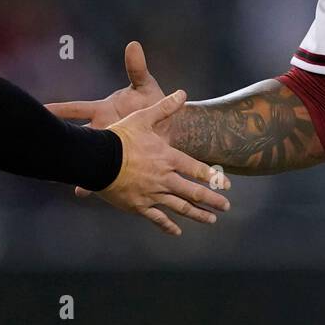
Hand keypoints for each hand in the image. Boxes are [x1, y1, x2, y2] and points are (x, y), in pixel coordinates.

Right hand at [47, 41, 173, 199]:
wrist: (167, 132)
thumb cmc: (153, 106)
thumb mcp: (146, 88)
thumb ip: (138, 68)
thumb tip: (133, 45)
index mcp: (103, 110)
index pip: (77, 108)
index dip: (60, 108)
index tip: (42, 108)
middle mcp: (100, 129)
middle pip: (76, 134)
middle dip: (60, 138)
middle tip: (42, 142)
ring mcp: (106, 147)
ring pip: (85, 156)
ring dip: (74, 163)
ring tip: (56, 172)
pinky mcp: (114, 161)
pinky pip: (100, 173)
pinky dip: (91, 182)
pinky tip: (81, 191)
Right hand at [91, 89, 231, 236]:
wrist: (97, 159)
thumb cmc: (120, 137)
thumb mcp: (143, 118)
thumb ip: (164, 108)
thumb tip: (182, 93)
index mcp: (168, 158)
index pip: (197, 169)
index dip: (213, 178)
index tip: (227, 184)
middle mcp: (164, 178)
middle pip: (194, 192)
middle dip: (213, 200)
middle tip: (226, 206)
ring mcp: (152, 194)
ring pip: (180, 207)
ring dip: (198, 214)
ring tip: (211, 220)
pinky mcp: (139, 206)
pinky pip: (158, 218)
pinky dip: (168, 226)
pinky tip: (177, 232)